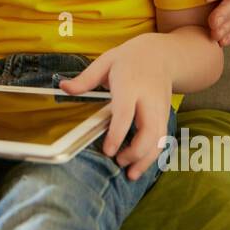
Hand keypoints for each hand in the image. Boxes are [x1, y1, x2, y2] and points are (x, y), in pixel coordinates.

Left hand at [58, 41, 172, 181]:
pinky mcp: (166, 117)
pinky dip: (153, 156)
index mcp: (131, 85)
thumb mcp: (106, 61)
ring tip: (130, 173)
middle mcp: (149, 100)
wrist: (162, 55)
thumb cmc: (129, 59)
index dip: (117, 134)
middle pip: (149, 131)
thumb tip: (63, 87)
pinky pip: (163, 140)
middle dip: (136, 152)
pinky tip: (139, 166)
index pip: (126, 113)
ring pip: (160, 140)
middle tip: (118, 161)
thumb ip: (86, 78)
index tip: (108, 151)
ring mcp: (161, 110)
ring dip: (146, 159)